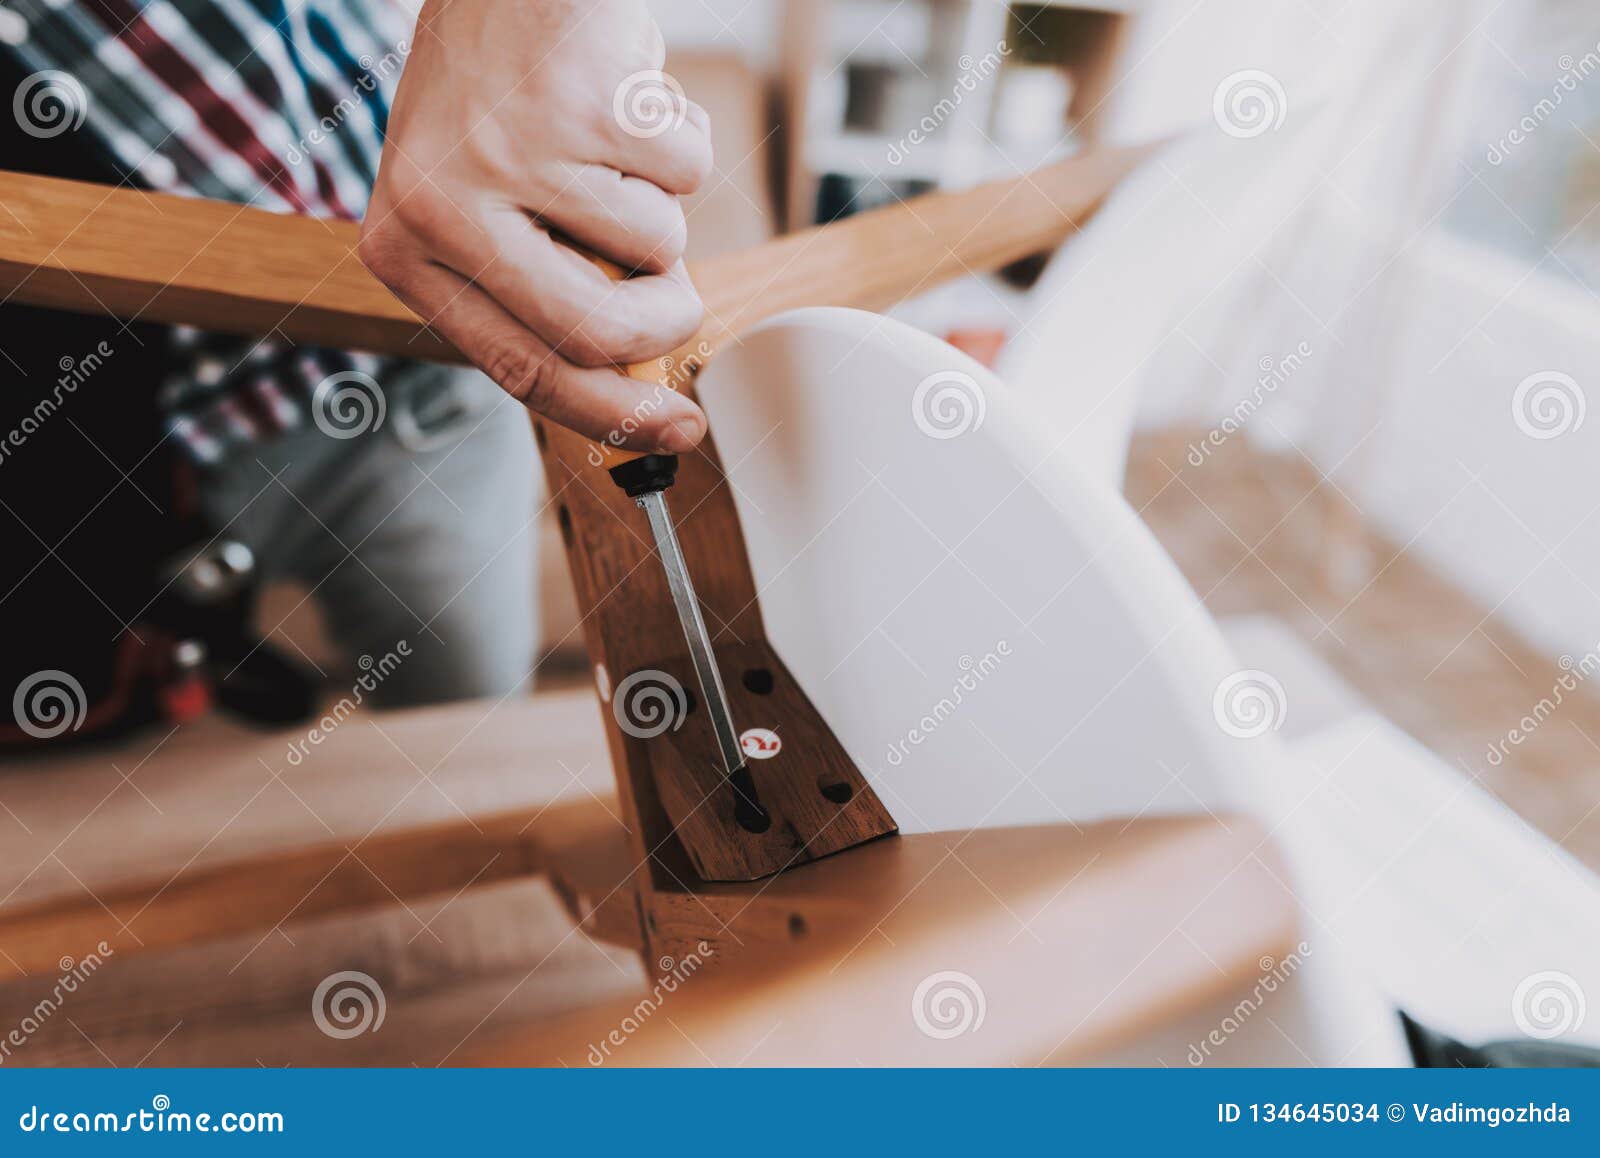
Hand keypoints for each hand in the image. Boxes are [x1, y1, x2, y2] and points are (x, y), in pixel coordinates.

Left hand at [360, 0, 711, 451]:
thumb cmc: (499, 96)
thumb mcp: (481, 205)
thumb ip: (537, 292)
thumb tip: (634, 382)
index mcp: (404, 248)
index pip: (519, 369)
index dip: (610, 415)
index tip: (676, 430)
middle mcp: (443, 205)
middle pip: (597, 332)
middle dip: (665, 325)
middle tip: (682, 301)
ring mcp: (513, 154)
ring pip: (656, 244)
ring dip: (663, 202)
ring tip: (612, 146)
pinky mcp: (582, 104)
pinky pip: (686, 170)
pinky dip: (680, 137)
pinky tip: (628, 99)